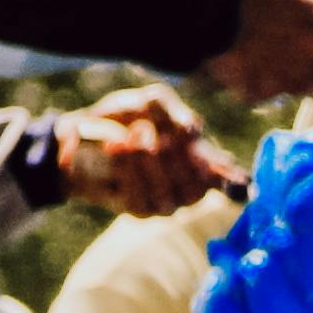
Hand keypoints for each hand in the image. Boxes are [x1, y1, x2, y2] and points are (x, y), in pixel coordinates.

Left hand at [52, 85, 233, 217]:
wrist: (83, 136)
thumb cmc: (127, 118)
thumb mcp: (151, 103)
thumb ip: (174, 112)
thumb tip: (192, 129)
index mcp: (202, 160)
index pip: (226, 177)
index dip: (229, 177)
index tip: (223, 169)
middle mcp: (190, 187)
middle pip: (195, 186)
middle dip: (173, 157)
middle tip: (149, 131)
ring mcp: (167, 203)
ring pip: (167, 195)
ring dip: (148, 162)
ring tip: (133, 133)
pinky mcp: (140, 210)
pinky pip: (139, 199)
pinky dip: (126, 170)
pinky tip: (116, 146)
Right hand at [202, 0, 312, 103]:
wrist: (205, 7)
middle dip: (308, 74)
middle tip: (280, 56)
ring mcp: (294, 77)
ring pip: (296, 90)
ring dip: (283, 81)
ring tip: (256, 57)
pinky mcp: (264, 94)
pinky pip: (264, 95)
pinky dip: (255, 85)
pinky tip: (239, 63)